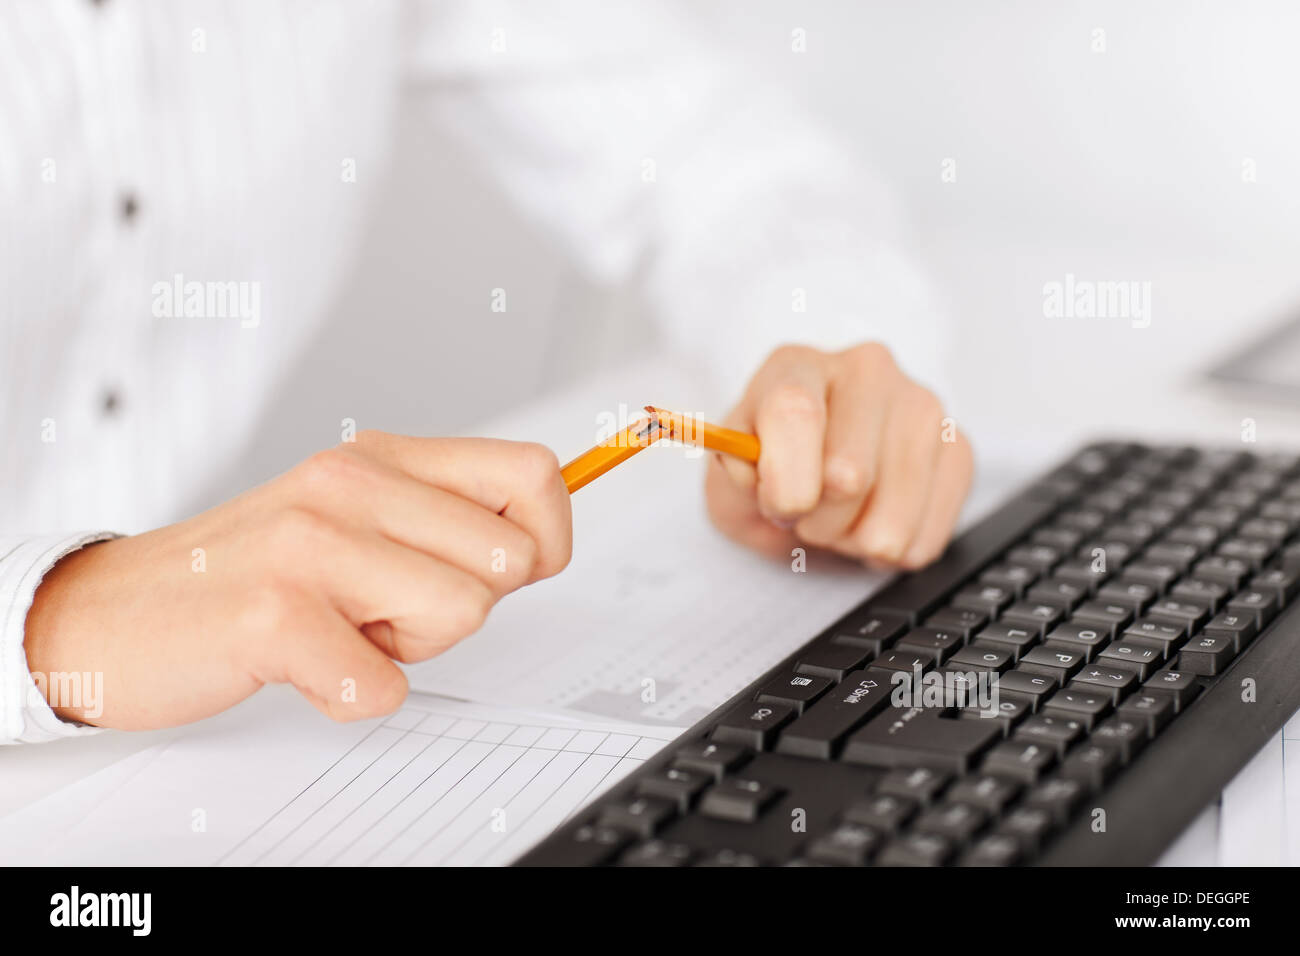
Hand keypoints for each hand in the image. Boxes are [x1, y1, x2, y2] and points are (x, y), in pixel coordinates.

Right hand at [24, 434, 571, 729]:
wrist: (112, 612)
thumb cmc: (249, 573)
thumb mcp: (354, 520)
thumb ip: (442, 522)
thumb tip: (542, 541)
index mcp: (381, 457)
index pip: (533, 474)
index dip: (543, 540)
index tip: (495, 573)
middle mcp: (351, 484)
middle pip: (508, 561)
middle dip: (462, 608)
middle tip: (384, 609)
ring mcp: (311, 544)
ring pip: (462, 615)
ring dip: (406, 650)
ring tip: (338, 630)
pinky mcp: (274, 614)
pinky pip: (385, 686)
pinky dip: (351, 696)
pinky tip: (303, 668)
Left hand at [706, 343, 972, 568]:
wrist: (812, 468)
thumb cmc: (770, 466)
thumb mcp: (732, 468)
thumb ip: (736, 468)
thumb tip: (756, 473)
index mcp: (798, 366)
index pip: (795, 412)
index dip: (784, 480)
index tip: (779, 508)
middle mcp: (867, 372)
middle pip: (848, 476)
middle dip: (817, 521)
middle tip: (805, 514)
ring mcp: (923, 408)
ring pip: (891, 522)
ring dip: (855, 541)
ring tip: (841, 518)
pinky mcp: (959, 450)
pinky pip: (925, 539)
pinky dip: (892, 551)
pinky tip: (876, 520)